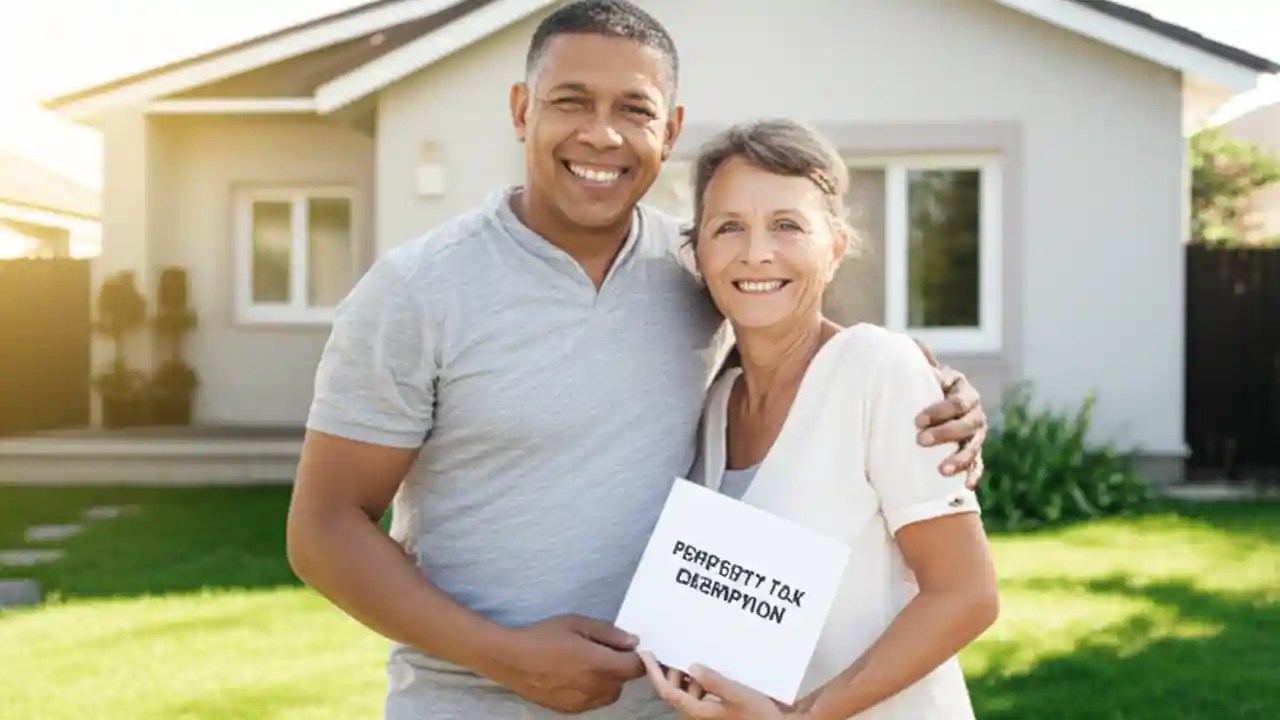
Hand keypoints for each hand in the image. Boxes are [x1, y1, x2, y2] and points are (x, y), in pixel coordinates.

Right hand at [494, 615, 643, 713]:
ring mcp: (583, 703)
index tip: (631, 648)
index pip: (636, 667)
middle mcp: (595, 688)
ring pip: (610, 694)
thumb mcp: (577, 623)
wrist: (511, 660)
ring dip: (608, 680)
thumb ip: (608, 633)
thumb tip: (633, 642)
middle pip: (624, 681)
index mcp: (599, 664)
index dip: (639, 657)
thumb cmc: (544, 636)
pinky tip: (575, 676)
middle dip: (620, 667)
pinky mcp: (571, 710)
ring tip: (587, 664)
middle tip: (603, 651)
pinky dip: (592, 691)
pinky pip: (593, 701)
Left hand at [640, 651, 799, 718]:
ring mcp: (706, 711)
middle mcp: (697, 712)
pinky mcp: (715, 708)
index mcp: (698, 711)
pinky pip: (699, 690)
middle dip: (667, 669)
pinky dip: (696, 677)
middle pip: (673, 689)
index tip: (645, 652)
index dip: (654, 672)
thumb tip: (691, 667)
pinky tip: (705, 663)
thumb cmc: (758, 715)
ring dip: (683, 672)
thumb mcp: (738, 696)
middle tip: (666, 644)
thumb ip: (715, 682)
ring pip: (686, 689)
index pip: (667, 691)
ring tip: (686, 649)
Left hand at [912, 339, 987, 489]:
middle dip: (945, 434)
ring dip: (960, 459)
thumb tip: (916, 346)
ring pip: (974, 447)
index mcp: (964, 390)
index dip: (939, 411)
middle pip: (967, 425)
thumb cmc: (919, 385)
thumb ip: (918, 356)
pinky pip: (978, 465)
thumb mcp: (919, 369)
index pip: (957, 401)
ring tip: (942, 470)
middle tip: (919, 441)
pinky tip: (967, 486)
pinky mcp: (974, 452)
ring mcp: (976, 434)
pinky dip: (974, 474)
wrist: (926, 403)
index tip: (916, 421)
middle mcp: (975, 412)